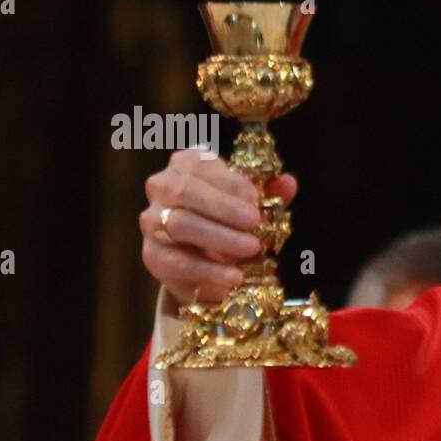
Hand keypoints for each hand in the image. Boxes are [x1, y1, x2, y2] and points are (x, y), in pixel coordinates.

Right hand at [138, 147, 297, 305]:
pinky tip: (234, 276)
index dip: (229, 181)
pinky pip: (180, 262)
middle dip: (224, 208)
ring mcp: (153, 221)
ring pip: (181, 225)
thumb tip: (287, 183)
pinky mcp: (154, 255)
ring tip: (251, 248)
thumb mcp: (251, 202)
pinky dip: (209, 270)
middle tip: (255, 223)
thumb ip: (269, 191)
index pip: (201, 165)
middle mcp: (162, 187)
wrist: (204, 258)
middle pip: (186, 192)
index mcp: (186, 164)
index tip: (255, 198)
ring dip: (220, 237)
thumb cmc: (230, 218)